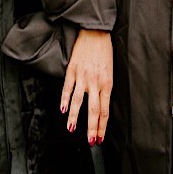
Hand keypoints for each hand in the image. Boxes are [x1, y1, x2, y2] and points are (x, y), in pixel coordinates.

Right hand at [62, 28, 111, 144]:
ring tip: (71, 129)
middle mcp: (95, 82)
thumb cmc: (104, 51)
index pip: (104, 111)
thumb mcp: (111, 70)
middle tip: (90, 141)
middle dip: (91, 128)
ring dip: (74, 117)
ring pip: (78, 102)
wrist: (95, 31)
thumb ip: (105, 87)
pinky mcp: (72, 70)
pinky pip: (67, 88)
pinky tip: (61, 110)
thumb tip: (101, 104)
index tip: (99, 137)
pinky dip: (64, 100)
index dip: (102, 126)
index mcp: (107, 83)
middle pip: (93, 111)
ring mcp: (83, 77)